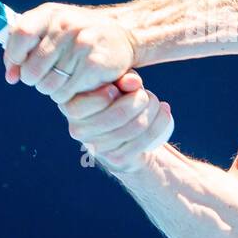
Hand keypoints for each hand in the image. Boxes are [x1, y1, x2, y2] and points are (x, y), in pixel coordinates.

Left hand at [2, 2, 136, 102]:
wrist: (124, 34)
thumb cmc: (81, 34)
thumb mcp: (54, 27)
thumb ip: (26, 45)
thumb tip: (10, 76)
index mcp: (51, 14)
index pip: (20, 34)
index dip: (14, 56)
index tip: (19, 66)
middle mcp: (65, 26)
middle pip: (32, 68)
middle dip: (34, 79)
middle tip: (46, 76)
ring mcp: (81, 45)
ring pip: (48, 85)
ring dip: (51, 89)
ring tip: (62, 80)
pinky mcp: (94, 65)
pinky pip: (66, 93)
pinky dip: (67, 95)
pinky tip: (76, 85)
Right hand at [59, 69, 173, 173]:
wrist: (124, 134)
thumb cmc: (116, 98)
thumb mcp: (118, 82)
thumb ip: (122, 78)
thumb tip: (133, 82)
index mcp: (71, 106)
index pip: (99, 98)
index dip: (119, 89)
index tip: (128, 86)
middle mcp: (78, 129)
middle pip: (121, 113)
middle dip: (143, 100)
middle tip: (147, 96)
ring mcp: (95, 147)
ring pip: (136, 126)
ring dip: (154, 110)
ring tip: (157, 103)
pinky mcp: (115, 159)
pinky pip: (144, 141)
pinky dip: (161, 123)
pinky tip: (165, 112)